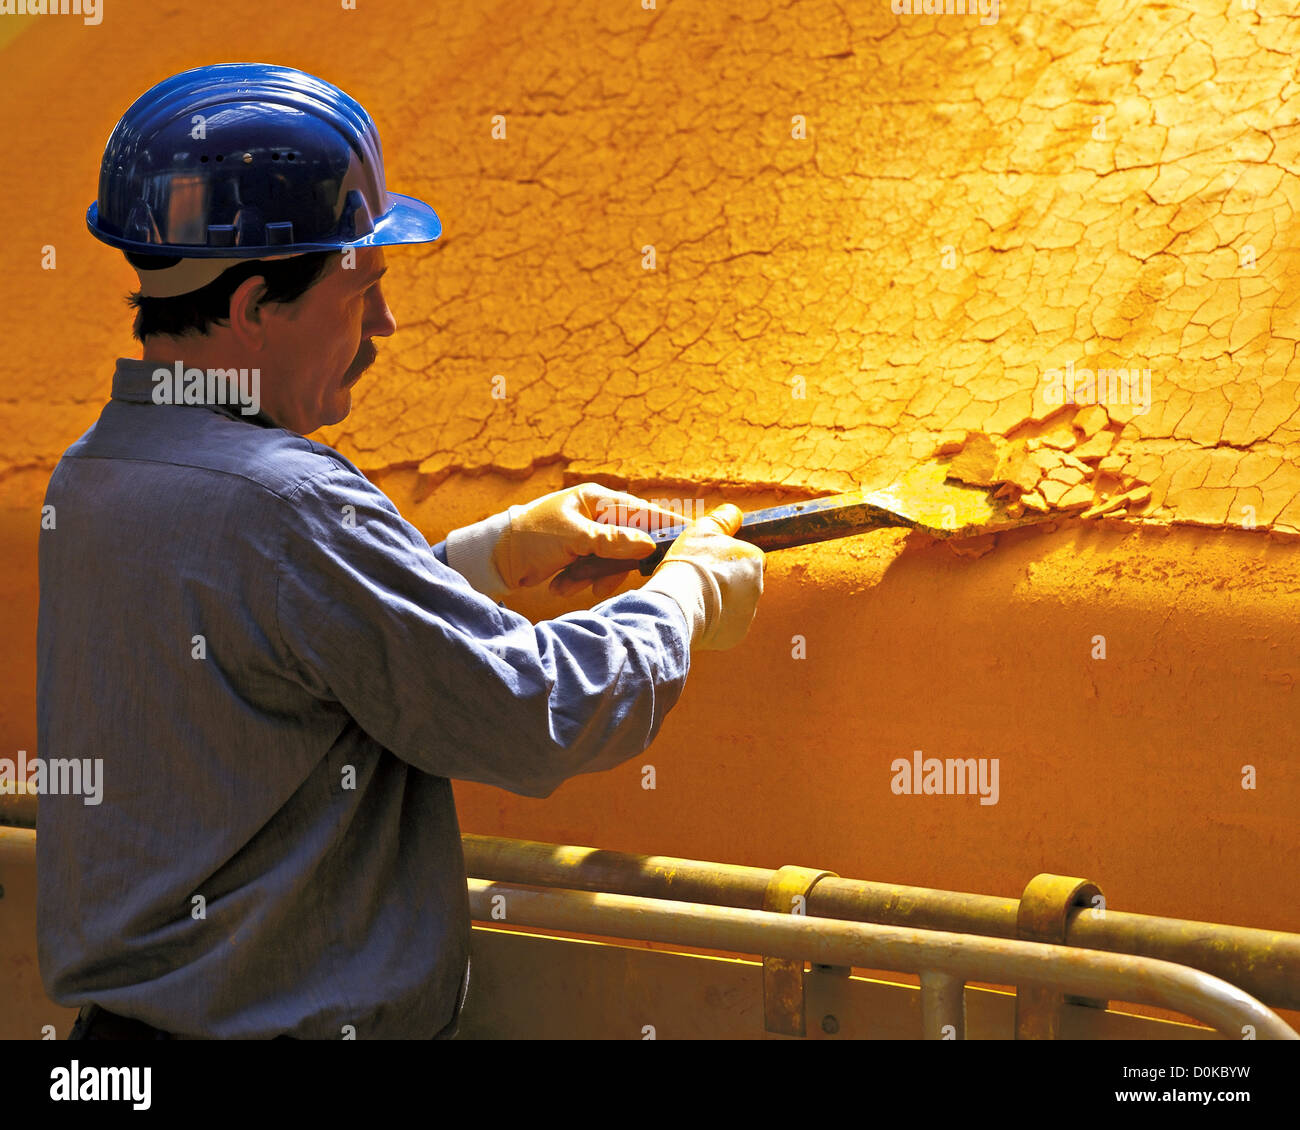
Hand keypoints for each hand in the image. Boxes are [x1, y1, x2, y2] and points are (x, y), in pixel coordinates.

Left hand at [493, 483, 690, 599]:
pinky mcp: (580, 557)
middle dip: (616, 565)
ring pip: (613, 561)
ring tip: (570, 583)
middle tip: (606, 579)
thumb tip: (647, 543)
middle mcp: (597, 516)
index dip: (666, 524)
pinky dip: (583, 581)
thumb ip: (612, 541)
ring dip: (594, 576)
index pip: (641, 511)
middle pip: (630, 541)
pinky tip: (563, 586)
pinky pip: (596, 571)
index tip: (691, 534)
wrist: (493, 558)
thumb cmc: (531, 537)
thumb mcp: (572, 538)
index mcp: (597, 500)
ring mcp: (589, 537)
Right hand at [642, 503, 763, 649]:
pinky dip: (716, 621)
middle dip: (726, 581)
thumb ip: (723, 519)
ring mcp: (749, 612)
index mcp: (754, 559)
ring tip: (695, 598)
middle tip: (700, 580)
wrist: (679, 604)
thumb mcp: (702, 529)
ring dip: (721, 601)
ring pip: (736, 604)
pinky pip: (727, 625)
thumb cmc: (690, 564)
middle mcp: (758, 586)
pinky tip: (698, 614)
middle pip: (744, 581)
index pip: (749, 557)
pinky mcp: (737, 633)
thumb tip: (734, 511)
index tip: (710, 563)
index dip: (729, 559)